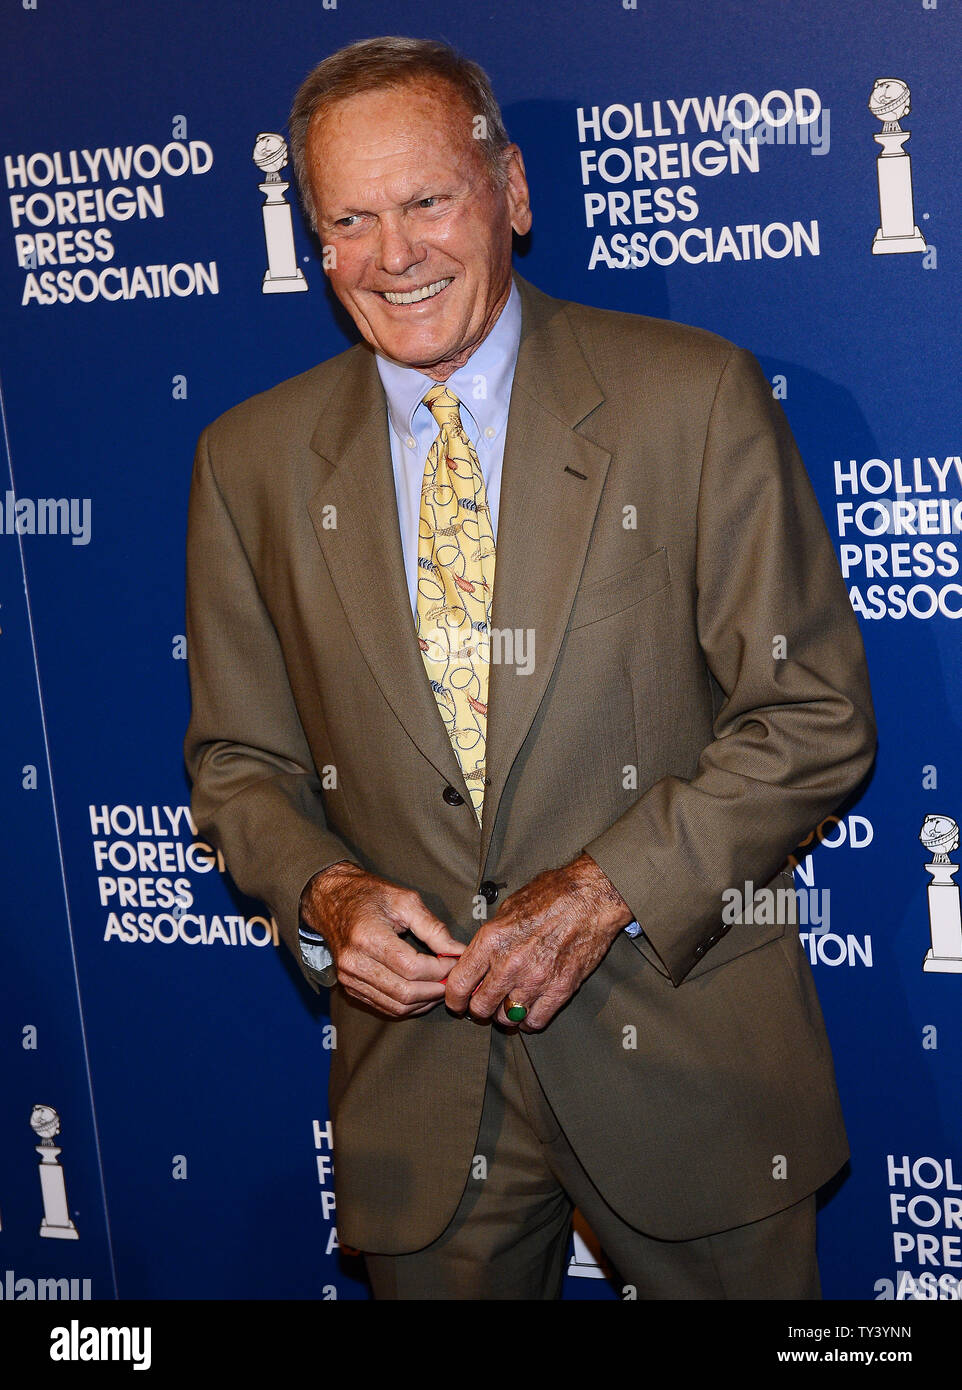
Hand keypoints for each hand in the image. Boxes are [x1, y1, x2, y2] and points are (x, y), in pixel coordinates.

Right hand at [301, 862, 462, 1018]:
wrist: (331, 900)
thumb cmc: (369, 895)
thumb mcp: (405, 900)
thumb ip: (433, 928)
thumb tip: (458, 951)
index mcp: (368, 937)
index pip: (412, 968)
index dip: (440, 969)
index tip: (455, 961)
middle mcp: (354, 963)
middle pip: (405, 992)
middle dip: (436, 989)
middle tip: (453, 978)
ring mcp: (349, 978)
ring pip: (396, 1005)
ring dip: (425, 1001)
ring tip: (442, 986)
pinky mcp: (349, 987)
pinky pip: (384, 1006)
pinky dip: (408, 1005)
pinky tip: (423, 992)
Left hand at [444, 853, 632, 1030]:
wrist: (591, 897)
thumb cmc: (551, 895)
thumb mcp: (508, 909)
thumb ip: (489, 938)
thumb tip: (476, 959)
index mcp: (492, 940)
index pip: (459, 983)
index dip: (454, 998)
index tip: (456, 1001)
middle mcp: (510, 963)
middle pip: (481, 1008)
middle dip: (478, 1008)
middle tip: (484, 1004)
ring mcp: (536, 979)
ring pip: (507, 1018)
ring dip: (504, 1014)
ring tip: (508, 1004)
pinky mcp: (560, 989)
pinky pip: (535, 1021)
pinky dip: (529, 1020)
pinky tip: (528, 1010)